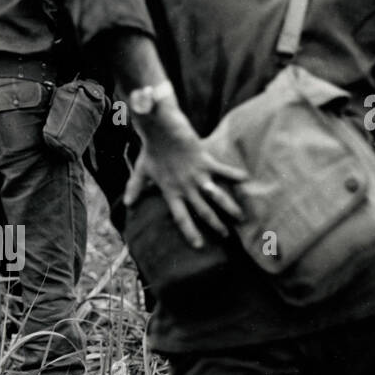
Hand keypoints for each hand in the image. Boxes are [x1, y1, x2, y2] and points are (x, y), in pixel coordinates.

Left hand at [123, 113, 246, 248]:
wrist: (159, 128)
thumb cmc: (151, 149)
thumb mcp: (141, 171)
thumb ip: (135, 188)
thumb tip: (127, 204)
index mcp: (170, 192)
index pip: (181, 218)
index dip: (190, 232)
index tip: (199, 245)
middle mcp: (185, 187)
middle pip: (203, 211)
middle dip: (216, 225)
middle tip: (226, 236)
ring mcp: (196, 175)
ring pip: (216, 196)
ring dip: (229, 207)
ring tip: (241, 217)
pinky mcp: (205, 161)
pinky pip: (222, 170)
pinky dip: (234, 174)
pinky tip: (246, 178)